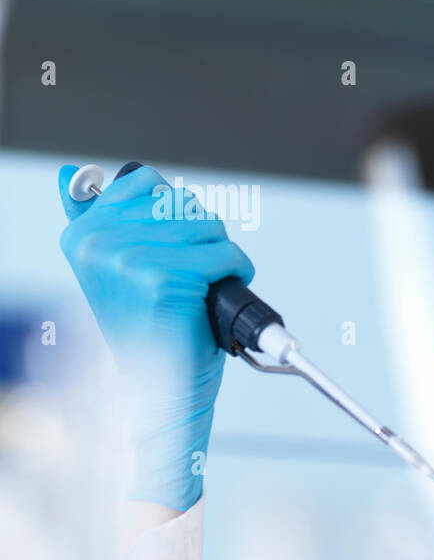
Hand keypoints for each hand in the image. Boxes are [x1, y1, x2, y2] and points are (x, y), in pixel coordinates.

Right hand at [58, 164, 253, 510]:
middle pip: (182, 203)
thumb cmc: (148, 329)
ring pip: (208, 226)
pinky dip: (237, 272)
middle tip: (189, 277)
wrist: (159, 387)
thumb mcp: (114, 268)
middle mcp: (97, 242)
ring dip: (219, 256)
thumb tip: (70, 172)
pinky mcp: (164, 278)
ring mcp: (127, 258)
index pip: (146, 182)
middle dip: (201, 237)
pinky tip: (216, 296)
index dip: (175, 214)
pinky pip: (226, 254)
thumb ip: (98, 220)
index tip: (171, 248)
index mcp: (81, 234)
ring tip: (200, 288)